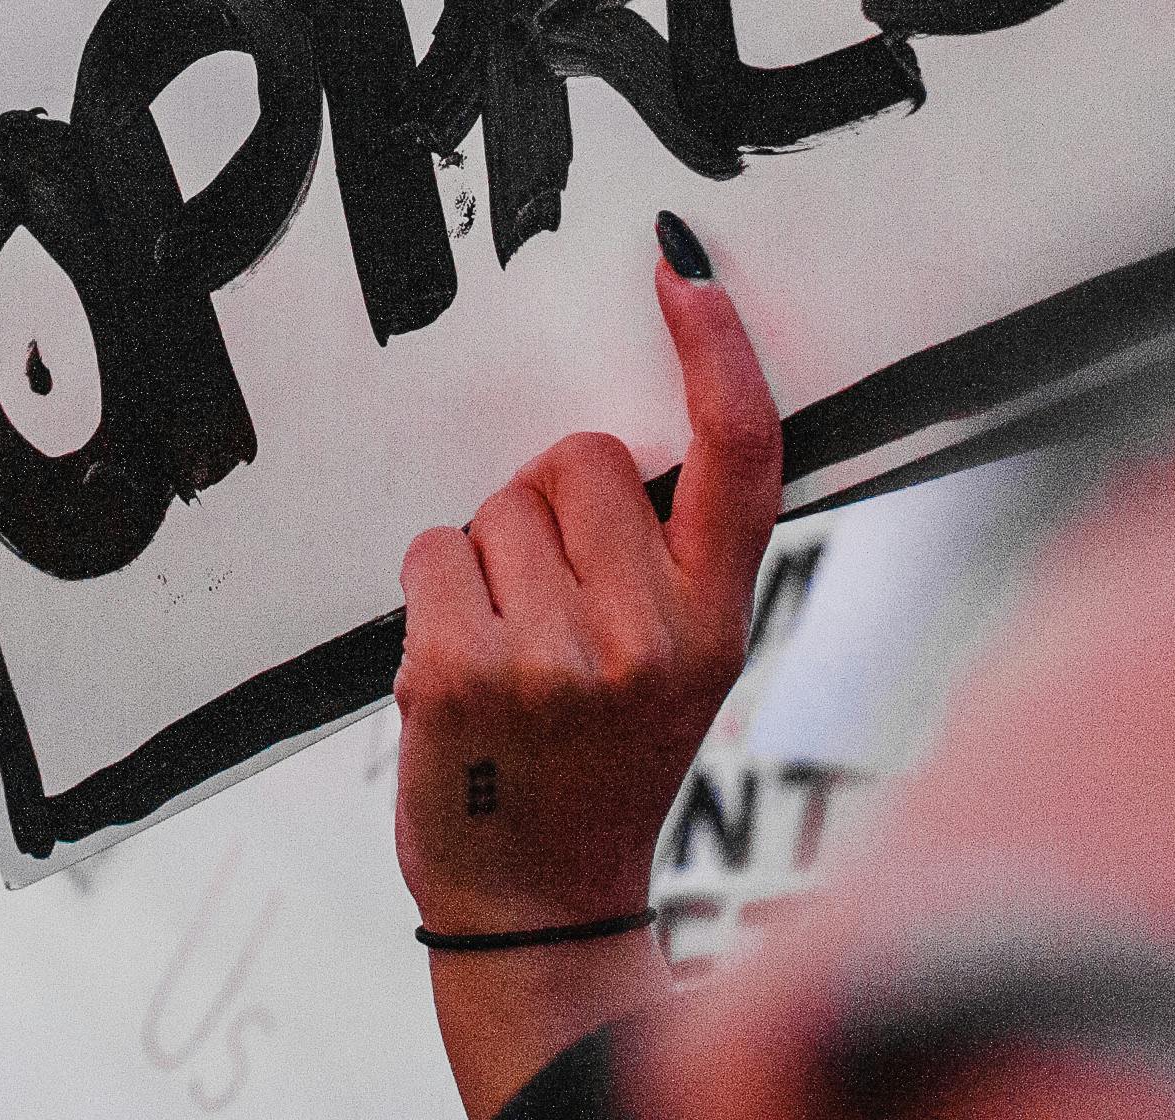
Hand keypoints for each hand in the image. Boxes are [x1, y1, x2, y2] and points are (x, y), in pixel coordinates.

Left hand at [394, 245, 780, 938]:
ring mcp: (552, 658)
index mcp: (718, 622)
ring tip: (512, 652)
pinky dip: (435, 588)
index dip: (718, 352)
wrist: (537, 901)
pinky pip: (434, 546)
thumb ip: (670, 555)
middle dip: (554, 504)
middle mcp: (649, 638)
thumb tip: (619, 431)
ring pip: (500, 503)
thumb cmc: (601, 765)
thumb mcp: (683, 664)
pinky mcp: (459, 670)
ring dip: (491, 556)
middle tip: (557, 608)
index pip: (740, 459)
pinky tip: (460, 670)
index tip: (681, 273)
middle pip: (583, 456)